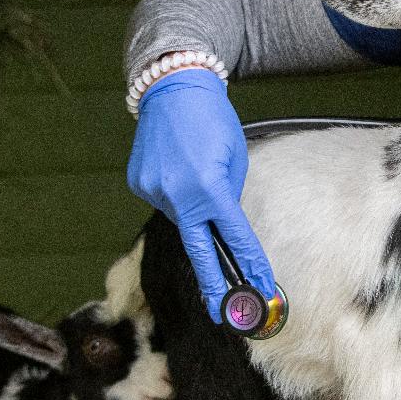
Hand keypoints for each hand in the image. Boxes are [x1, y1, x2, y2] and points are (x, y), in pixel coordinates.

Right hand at [126, 67, 276, 321]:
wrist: (172, 86)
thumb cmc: (213, 119)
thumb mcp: (234, 158)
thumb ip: (227, 196)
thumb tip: (223, 224)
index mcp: (206, 189)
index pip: (233, 237)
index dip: (249, 264)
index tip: (261, 287)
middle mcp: (176, 194)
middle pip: (198, 251)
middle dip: (213, 284)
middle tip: (223, 313)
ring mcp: (152, 189)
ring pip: (182, 218)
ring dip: (195, 212)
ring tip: (197, 176)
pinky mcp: (139, 182)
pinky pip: (165, 199)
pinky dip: (176, 194)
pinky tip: (179, 170)